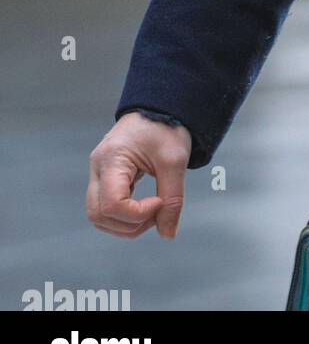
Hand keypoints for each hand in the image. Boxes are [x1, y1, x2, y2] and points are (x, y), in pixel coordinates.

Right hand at [86, 113, 190, 240]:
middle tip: (158, 212)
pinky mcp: (104, 177)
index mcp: (112, 158)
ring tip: (154, 212)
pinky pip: (105, 207)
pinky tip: (147, 208)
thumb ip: (173, 200)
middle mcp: (97, 167)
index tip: (161, 201)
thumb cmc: (167, 128)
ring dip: (125, 224)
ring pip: (98, 216)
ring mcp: (98, 173)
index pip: (112, 204)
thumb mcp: (175, 162)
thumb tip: (168, 236)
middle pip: (98, 214)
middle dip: (129, 224)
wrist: (160, 106)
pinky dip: (125, 215)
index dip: (137, 213)